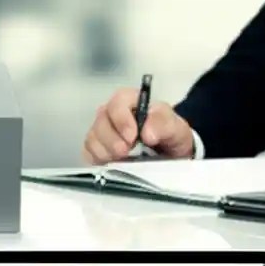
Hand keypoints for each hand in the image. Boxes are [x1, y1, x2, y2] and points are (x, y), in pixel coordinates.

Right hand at [81, 87, 195, 164]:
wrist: (170, 156)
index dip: (121, 118)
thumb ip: (163, 124)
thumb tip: (146, 132)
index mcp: (131, 101)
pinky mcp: (97, 149)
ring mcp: (103, 131)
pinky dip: (99, 160)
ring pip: (92, 138)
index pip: (118, 102)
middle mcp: (113, 113)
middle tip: (126, 152)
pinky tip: (113, 164)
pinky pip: (89, 153)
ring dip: (106, 152)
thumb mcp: (175, 127)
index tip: (132, 137)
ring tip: (123, 160)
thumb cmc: (170, 136)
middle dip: (112, 139)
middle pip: (101, 121)